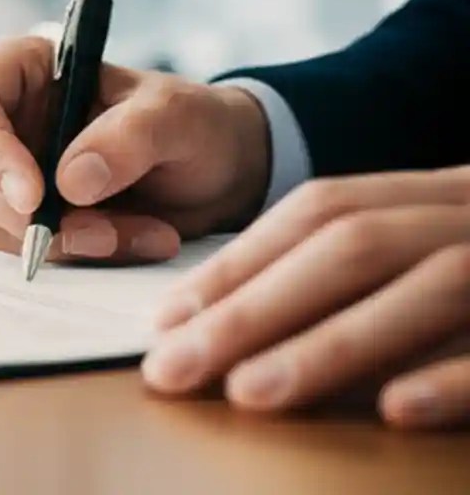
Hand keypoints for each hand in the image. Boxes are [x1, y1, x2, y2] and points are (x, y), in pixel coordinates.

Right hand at [0, 36, 270, 261]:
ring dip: (66, 240)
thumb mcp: (179, 117)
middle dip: (32, 215)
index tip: (34, 195)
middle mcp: (3, 121)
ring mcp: (7, 174)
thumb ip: (131, 137)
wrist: (217, 174)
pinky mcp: (24, 219)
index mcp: (23, 70)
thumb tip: (70, 182)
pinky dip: (82, 255)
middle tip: (104, 234)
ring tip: (146, 232)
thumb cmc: (194, 125)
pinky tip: (137, 239)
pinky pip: (26, 250)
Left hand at [142, 166, 469, 428]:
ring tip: (248, 391)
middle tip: (173, 368)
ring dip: (330, 343)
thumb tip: (215, 326)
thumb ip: (348, 275)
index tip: (166, 318)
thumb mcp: (427, 254)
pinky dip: (451, 379)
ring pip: (429, 288)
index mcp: (437, 197)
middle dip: (253, 309)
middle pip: (353, 246)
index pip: (321, 212)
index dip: (239, 264)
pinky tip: (394, 409)